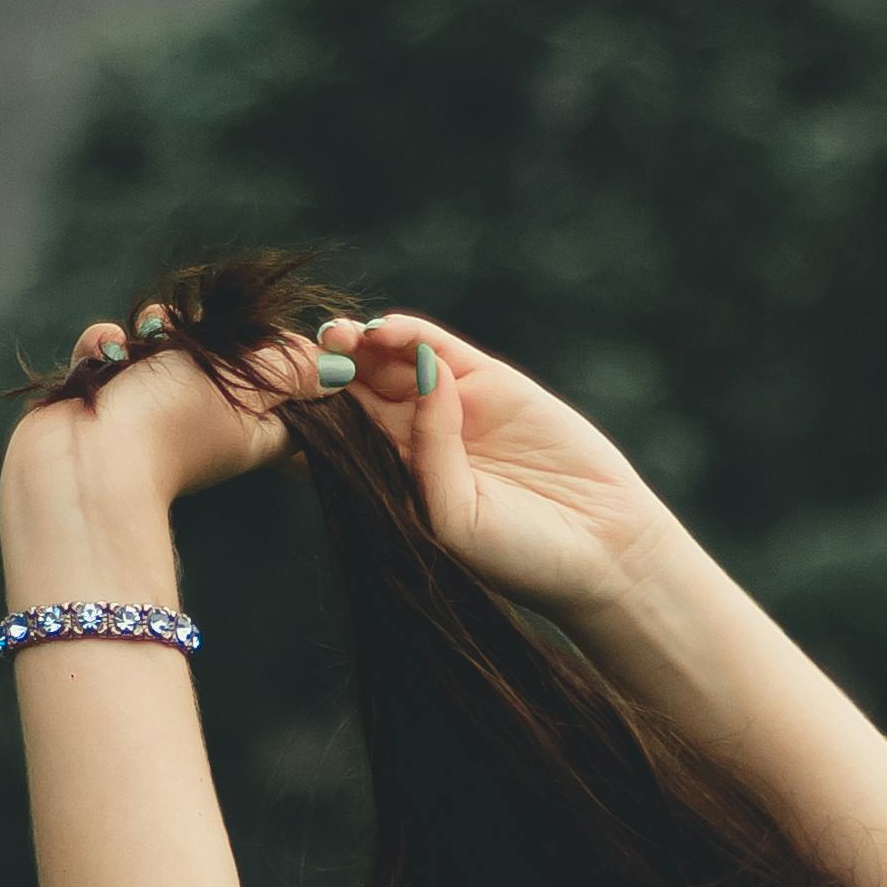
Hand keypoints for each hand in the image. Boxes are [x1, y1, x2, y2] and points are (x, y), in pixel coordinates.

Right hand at [0, 313, 340, 589]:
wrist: (87, 462)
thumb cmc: (172, 422)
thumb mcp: (247, 386)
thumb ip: (291, 369)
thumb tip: (337, 369)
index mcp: (254, 423)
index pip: (282, 377)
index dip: (273, 347)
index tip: (257, 336)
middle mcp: (206, 416)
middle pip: (218, 349)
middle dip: (199, 329)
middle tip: (184, 333)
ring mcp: (152, 406)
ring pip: (160, 343)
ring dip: (147, 332)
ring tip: (140, 343)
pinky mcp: (109, 397)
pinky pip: (115, 351)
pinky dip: (107, 347)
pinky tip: (106, 357)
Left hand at [323, 313, 670, 621]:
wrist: (599, 549)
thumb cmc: (520, 556)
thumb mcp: (454, 517)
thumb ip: (429, 455)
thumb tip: (421, 379)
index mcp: (396, 480)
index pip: (341, 436)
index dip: (315, 414)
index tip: (287, 403)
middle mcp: (417, 439)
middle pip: (358, 390)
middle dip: (329, 370)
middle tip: (304, 357)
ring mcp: (454, 406)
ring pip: (395, 362)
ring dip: (361, 344)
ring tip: (337, 336)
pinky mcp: (492, 383)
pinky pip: (442, 348)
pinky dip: (413, 334)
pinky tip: (384, 330)